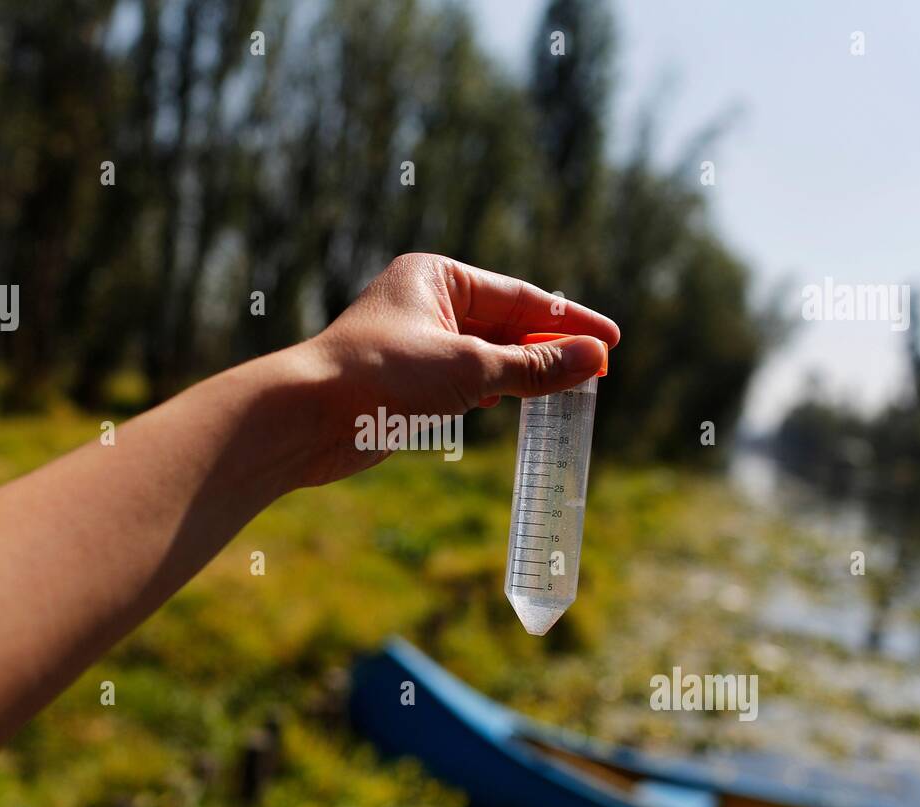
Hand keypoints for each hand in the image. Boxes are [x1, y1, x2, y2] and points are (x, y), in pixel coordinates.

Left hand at [296, 253, 619, 483]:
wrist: (307, 417)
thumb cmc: (379, 377)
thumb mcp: (469, 368)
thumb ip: (535, 365)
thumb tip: (594, 358)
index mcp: (438, 276)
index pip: (522, 297)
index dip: (570, 320)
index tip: (613, 341)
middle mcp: (427, 302)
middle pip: (507, 323)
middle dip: (551, 347)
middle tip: (600, 372)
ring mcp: (417, 342)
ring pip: (488, 354)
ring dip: (526, 371)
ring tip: (573, 388)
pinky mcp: (408, 381)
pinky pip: (467, 379)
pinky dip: (497, 389)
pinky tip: (519, 401)